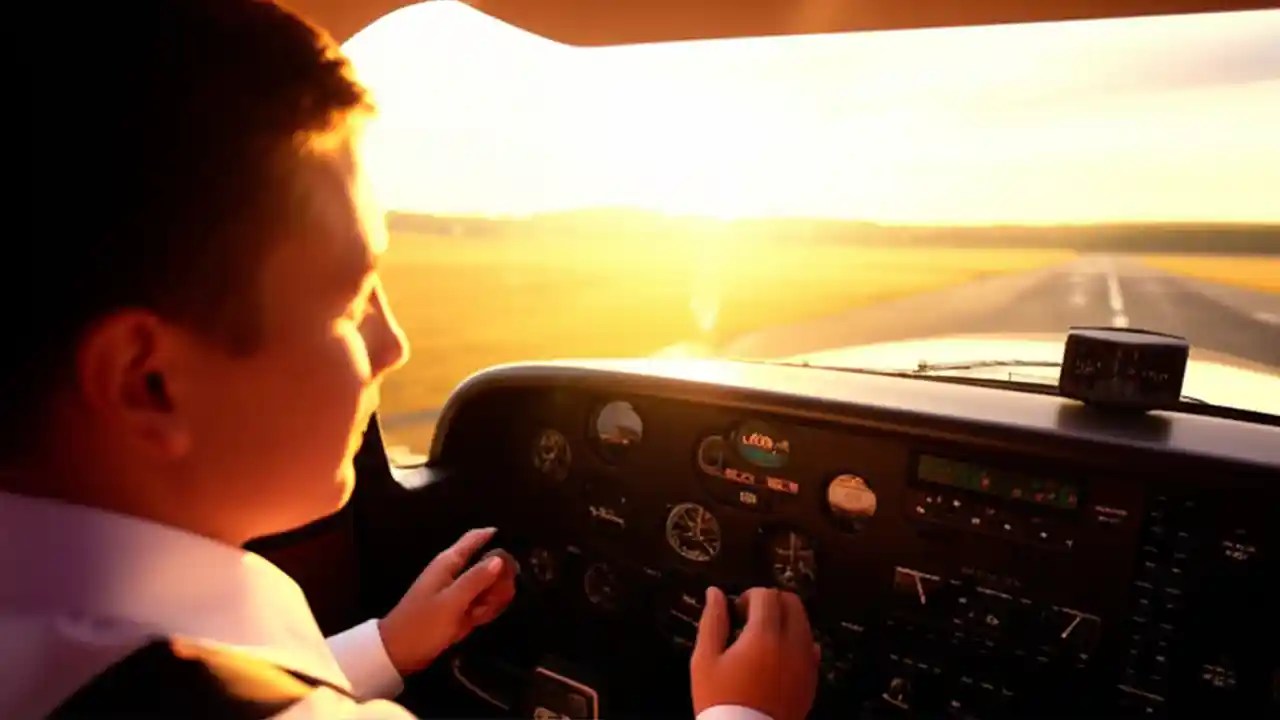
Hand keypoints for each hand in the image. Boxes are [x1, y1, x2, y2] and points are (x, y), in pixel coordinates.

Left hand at [377, 527, 518, 675]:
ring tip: (480, 613)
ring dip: (492, 598)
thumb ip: (476, 579)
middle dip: (499, 579)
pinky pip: (483, 603)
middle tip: (497, 596)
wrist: (400, 653)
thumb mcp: (452, 601)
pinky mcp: (461, 609)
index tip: (519, 547)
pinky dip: (485, 611)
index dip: (497, 537)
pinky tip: (478, 620)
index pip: (476, 538)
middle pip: (489, 563)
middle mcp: (455, 572)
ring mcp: (459, 591)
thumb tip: (500, 558)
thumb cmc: (423, 624)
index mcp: (450, 562)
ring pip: (489, 585)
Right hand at [691, 587, 817, 719]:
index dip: (749, 596)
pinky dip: (796, 643)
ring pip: (804, 623)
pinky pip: (811, 648)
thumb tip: (715, 593)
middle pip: (792, 603)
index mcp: (764, 636)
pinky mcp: (812, 679)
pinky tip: (777, 657)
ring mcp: (806, 663)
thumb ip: (712, 621)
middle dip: (772, 603)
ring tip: (762, 640)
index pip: (767, 595)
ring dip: (786, 621)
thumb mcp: (705, 660)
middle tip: (751, 619)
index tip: (737, 611)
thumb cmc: (720, 700)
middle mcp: (791, 645)